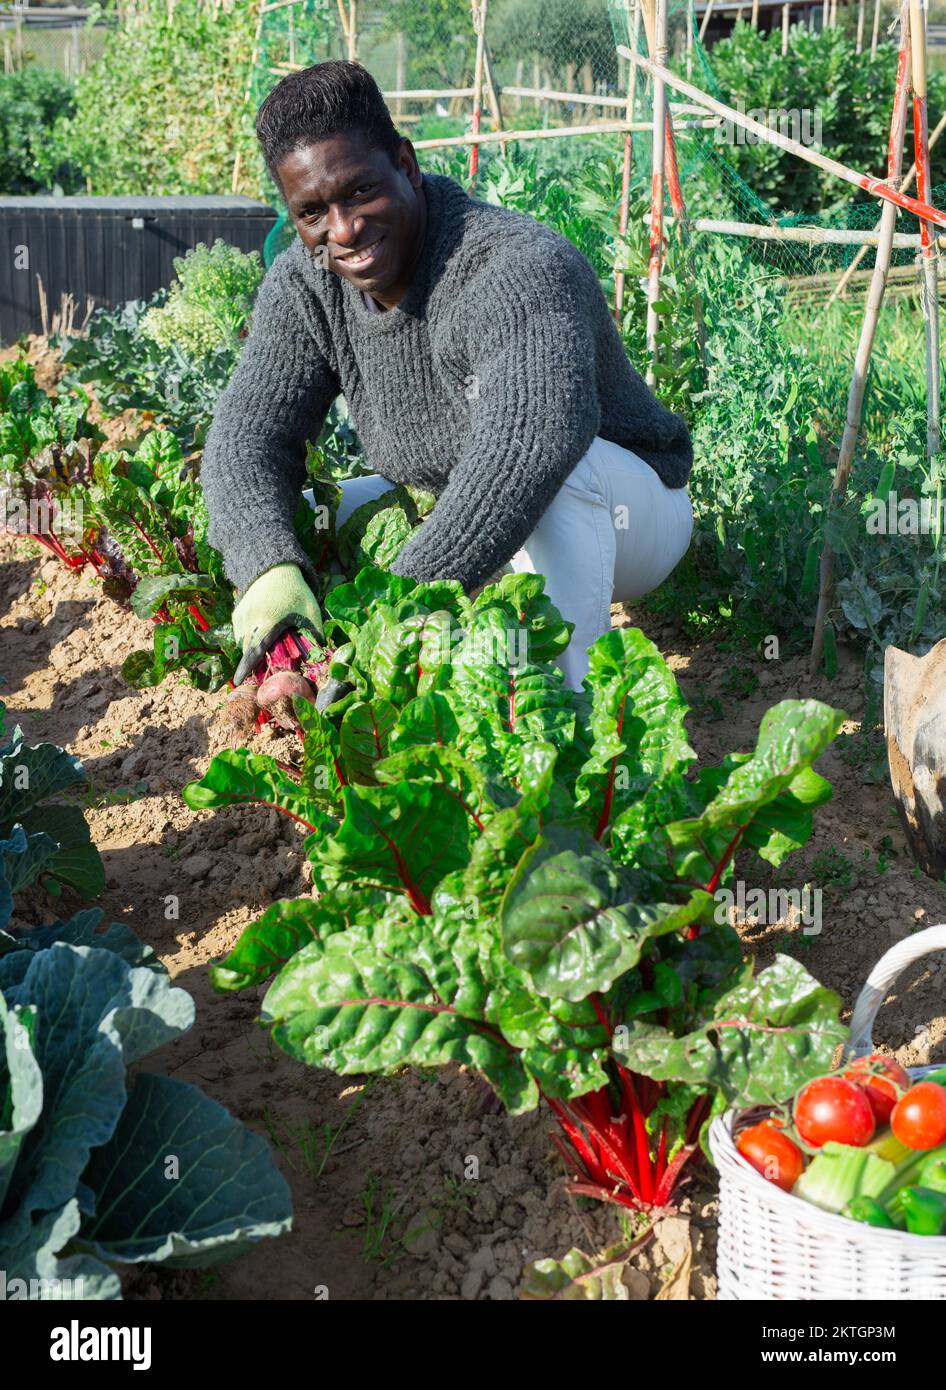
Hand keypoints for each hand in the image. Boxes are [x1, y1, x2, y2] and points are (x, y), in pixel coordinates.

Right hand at [231, 563, 322, 684]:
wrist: (275, 568)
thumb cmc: (296, 592)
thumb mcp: (310, 613)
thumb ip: (315, 636)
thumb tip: (320, 658)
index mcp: (267, 622)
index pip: (253, 651)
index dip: (246, 668)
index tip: (239, 681)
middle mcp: (249, 621)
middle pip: (248, 651)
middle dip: (255, 661)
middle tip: (268, 667)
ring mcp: (240, 617)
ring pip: (242, 643)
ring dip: (253, 649)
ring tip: (268, 646)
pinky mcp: (236, 614)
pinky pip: (240, 634)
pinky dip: (249, 638)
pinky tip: (262, 633)